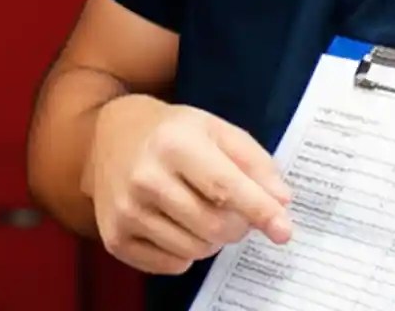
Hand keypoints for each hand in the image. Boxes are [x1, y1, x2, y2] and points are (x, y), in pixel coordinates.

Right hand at [85, 95, 292, 275]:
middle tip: (237, 212)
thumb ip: (254, 162)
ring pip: (195, 250)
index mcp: (174, 143)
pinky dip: (186, 253)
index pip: (225, 188)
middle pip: (214, 226)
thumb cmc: (171, 132)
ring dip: (213, 240)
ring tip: (203, 212)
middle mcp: (145, 178)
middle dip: (238, 226)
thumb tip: (280, 202)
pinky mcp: (115, 237)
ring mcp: (126, 211)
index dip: (260, 211)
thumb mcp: (215, 129)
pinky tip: (179, 225)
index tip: (284, 229)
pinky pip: (171, 265)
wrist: (111, 135)